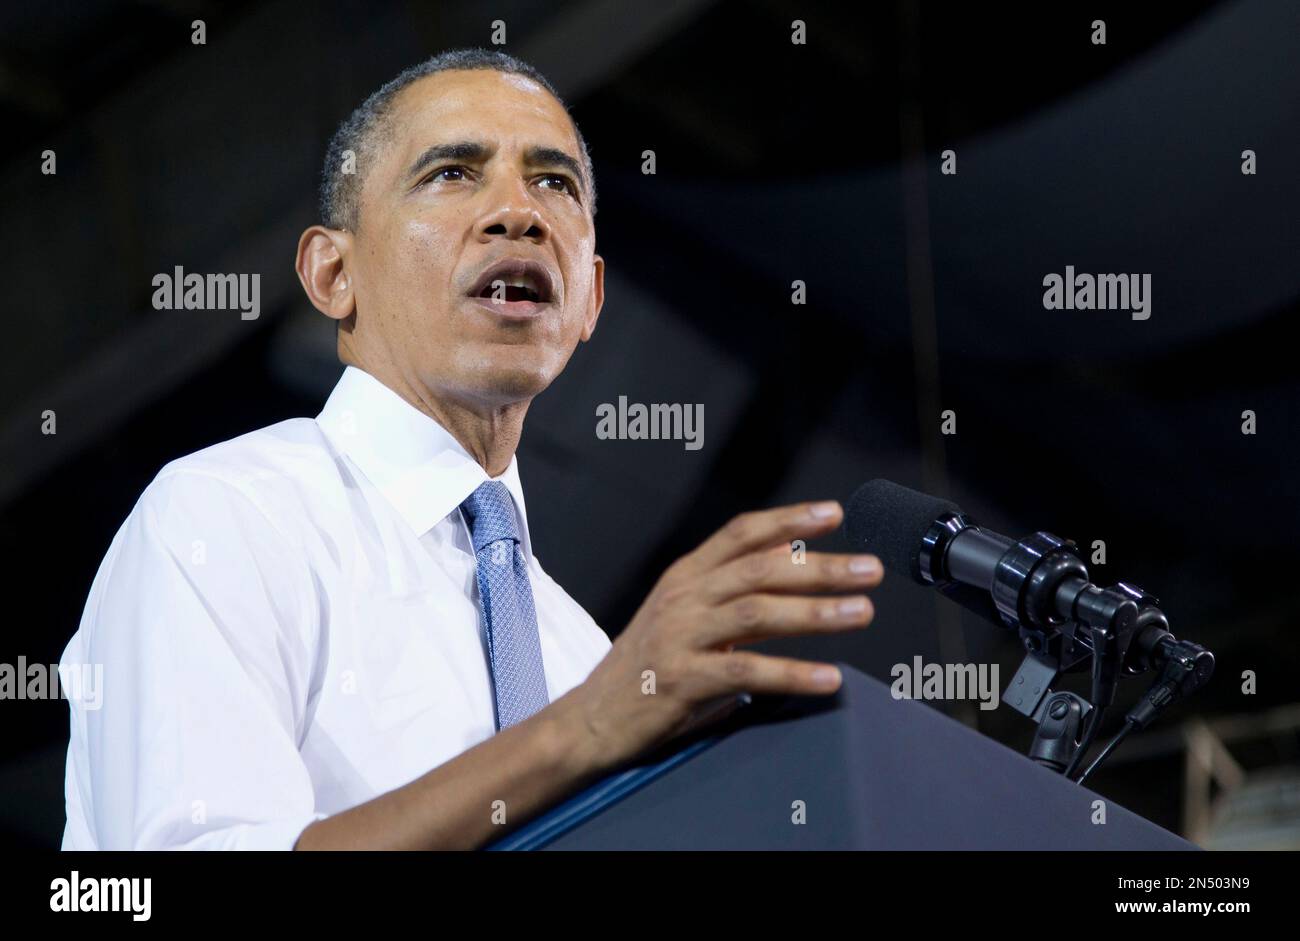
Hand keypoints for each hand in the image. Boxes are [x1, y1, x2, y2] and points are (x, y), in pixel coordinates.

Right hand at [570, 500, 881, 770]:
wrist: (590, 718)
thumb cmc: (645, 665)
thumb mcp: (682, 612)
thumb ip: (729, 586)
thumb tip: (788, 555)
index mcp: (685, 576)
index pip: (741, 534)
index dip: (788, 519)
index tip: (833, 513)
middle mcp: (683, 597)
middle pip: (760, 569)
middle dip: (821, 566)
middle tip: (869, 569)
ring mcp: (680, 636)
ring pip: (757, 612)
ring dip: (816, 611)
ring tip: (862, 612)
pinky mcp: (682, 680)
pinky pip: (746, 672)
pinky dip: (791, 673)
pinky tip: (828, 678)